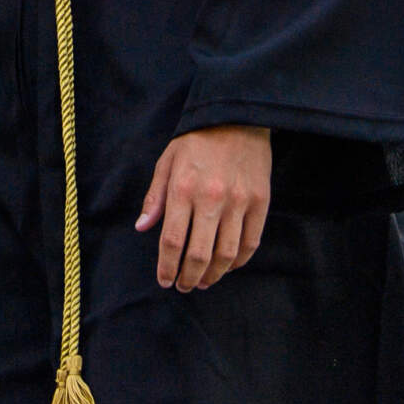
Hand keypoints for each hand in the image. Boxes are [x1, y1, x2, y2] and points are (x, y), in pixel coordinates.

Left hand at [136, 125, 270, 291]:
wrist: (236, 117)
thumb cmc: (196, 141)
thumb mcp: (166, 162)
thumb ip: (154, 197)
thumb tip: (142, 228)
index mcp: (183, 188)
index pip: (172, 240)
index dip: (167, 267)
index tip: (164, 281)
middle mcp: (212, 198)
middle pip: (200, 254)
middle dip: (189, 277)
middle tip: (184, 286)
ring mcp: (240, 202)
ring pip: (227, 254)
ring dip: (214, 274)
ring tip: (204, 281)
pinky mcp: (261, 202)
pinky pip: (251, 242)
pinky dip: (239, 260)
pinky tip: (228, 266)